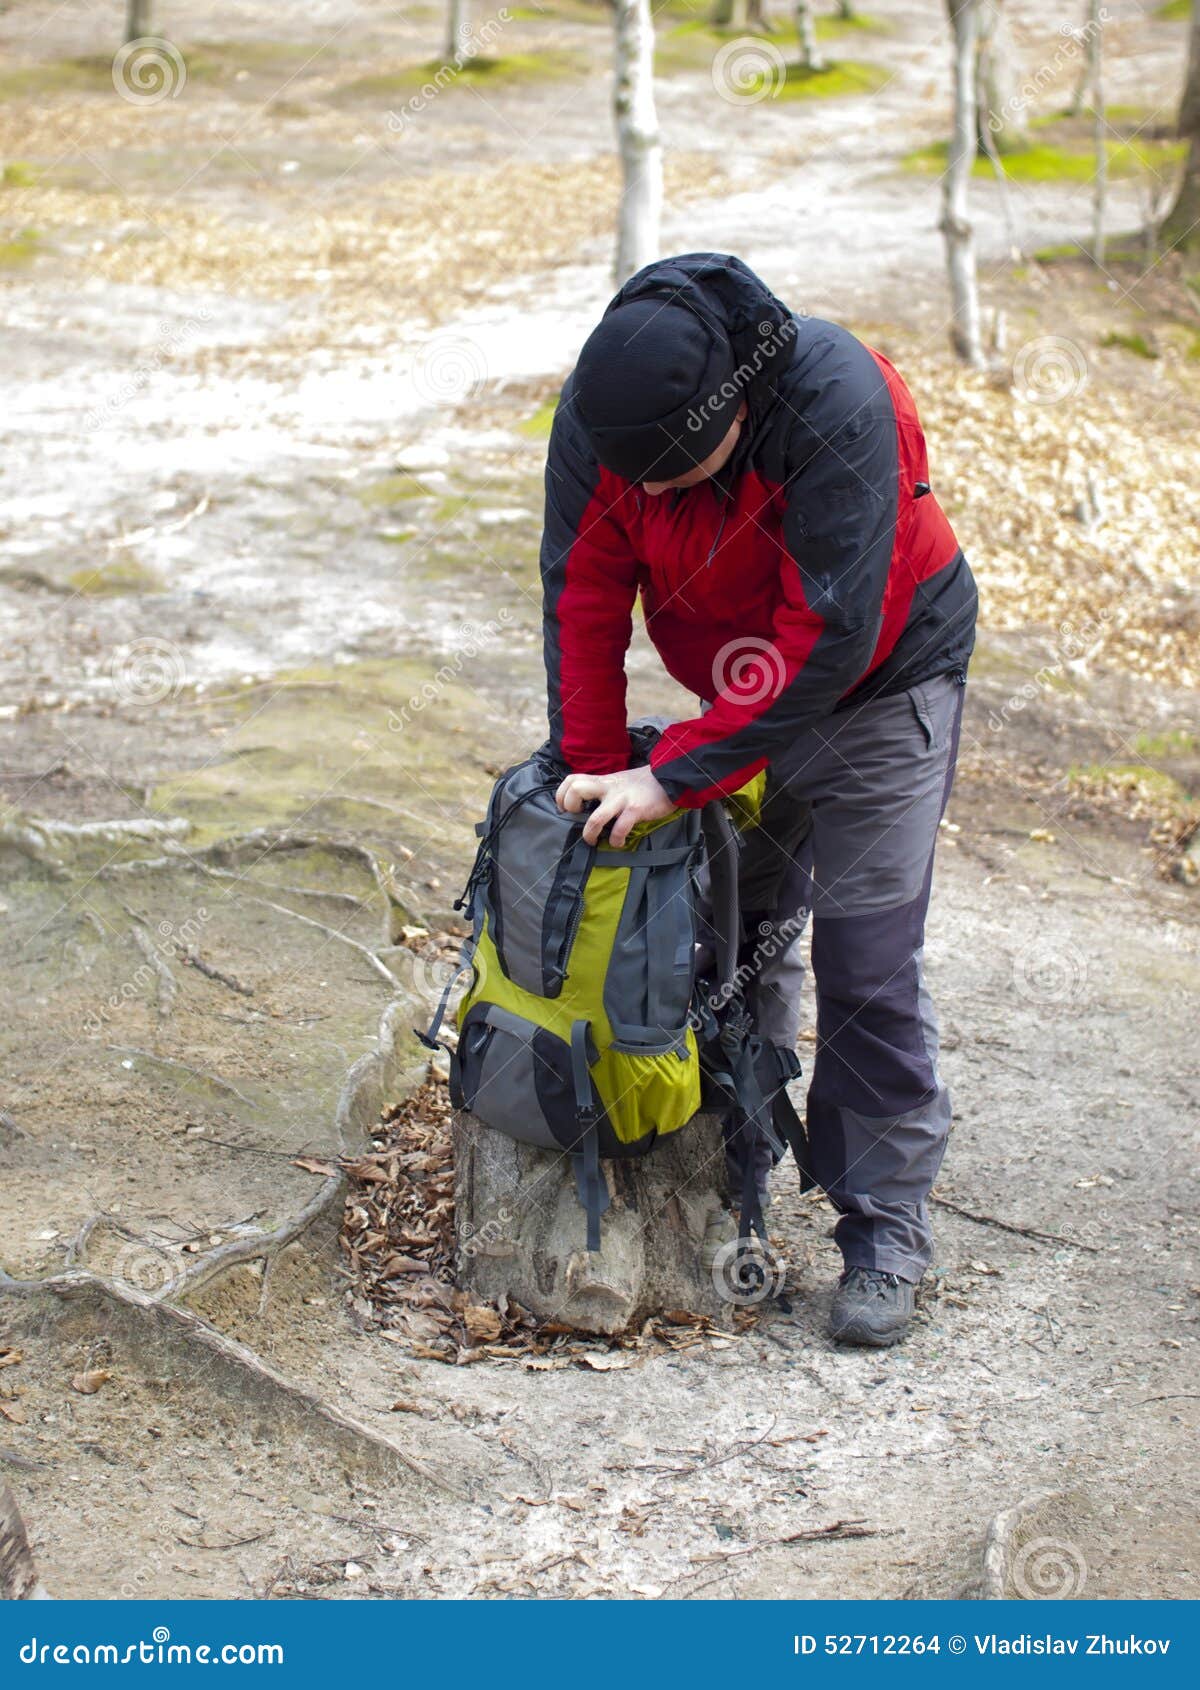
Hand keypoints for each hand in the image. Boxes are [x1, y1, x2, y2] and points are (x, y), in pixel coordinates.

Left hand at [555, 766, 675, 847]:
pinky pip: (620, 829)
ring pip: (595, 817)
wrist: (669, 778)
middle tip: (577, 817)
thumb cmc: (642, 783)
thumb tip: (588, 805)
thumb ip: (603, 790)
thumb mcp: (618, 781)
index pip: (572, 779)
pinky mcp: (635, 810)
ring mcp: (621, 799)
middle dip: (569, 807)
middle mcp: (608, 788)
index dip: (561, 794)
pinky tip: (618, 842)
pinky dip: (616, 840)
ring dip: (589, 833)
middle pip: (576, 790)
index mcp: (602, 781)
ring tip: (592, 840)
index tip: (564, 808)